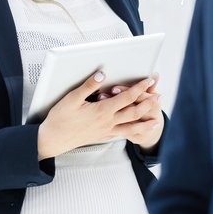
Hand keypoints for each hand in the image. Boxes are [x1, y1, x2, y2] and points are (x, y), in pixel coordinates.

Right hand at [37, 71, 157, 158]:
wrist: (53, 140)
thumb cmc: (60, 118)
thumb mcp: (72, 98)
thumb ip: (89, 85)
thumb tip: (103, 73)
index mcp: (102, 110)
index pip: (126, 97)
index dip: (140, 88)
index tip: (149, 80)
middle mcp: (108, 122)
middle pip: (134, 112)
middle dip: (148, 103)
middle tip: (159, 96)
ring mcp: (106, 131)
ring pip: (131, 127)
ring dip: (145, 122)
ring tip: (157, 121)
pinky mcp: (103, 136)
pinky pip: (123, 135)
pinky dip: (133, 133)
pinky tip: (137, 131)